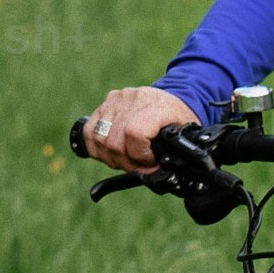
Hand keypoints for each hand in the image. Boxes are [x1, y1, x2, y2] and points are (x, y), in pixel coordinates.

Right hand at [81, 84, 201, 168]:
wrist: (174, 98)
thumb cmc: (178, 122)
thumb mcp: (183, 138)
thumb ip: (171, 154)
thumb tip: (153, 174)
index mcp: (158, 106)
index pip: (134, 133)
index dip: (139, 155)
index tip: (149, 162)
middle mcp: (134, 99)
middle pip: (114, 141)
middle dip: (125, 163)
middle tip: (137, 167)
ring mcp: (117, 99)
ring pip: (99, 139)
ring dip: (110, 157)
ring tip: (125, 160)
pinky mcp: (106, 102)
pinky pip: (90, 131)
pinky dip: (97, 148)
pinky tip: (111, 153)